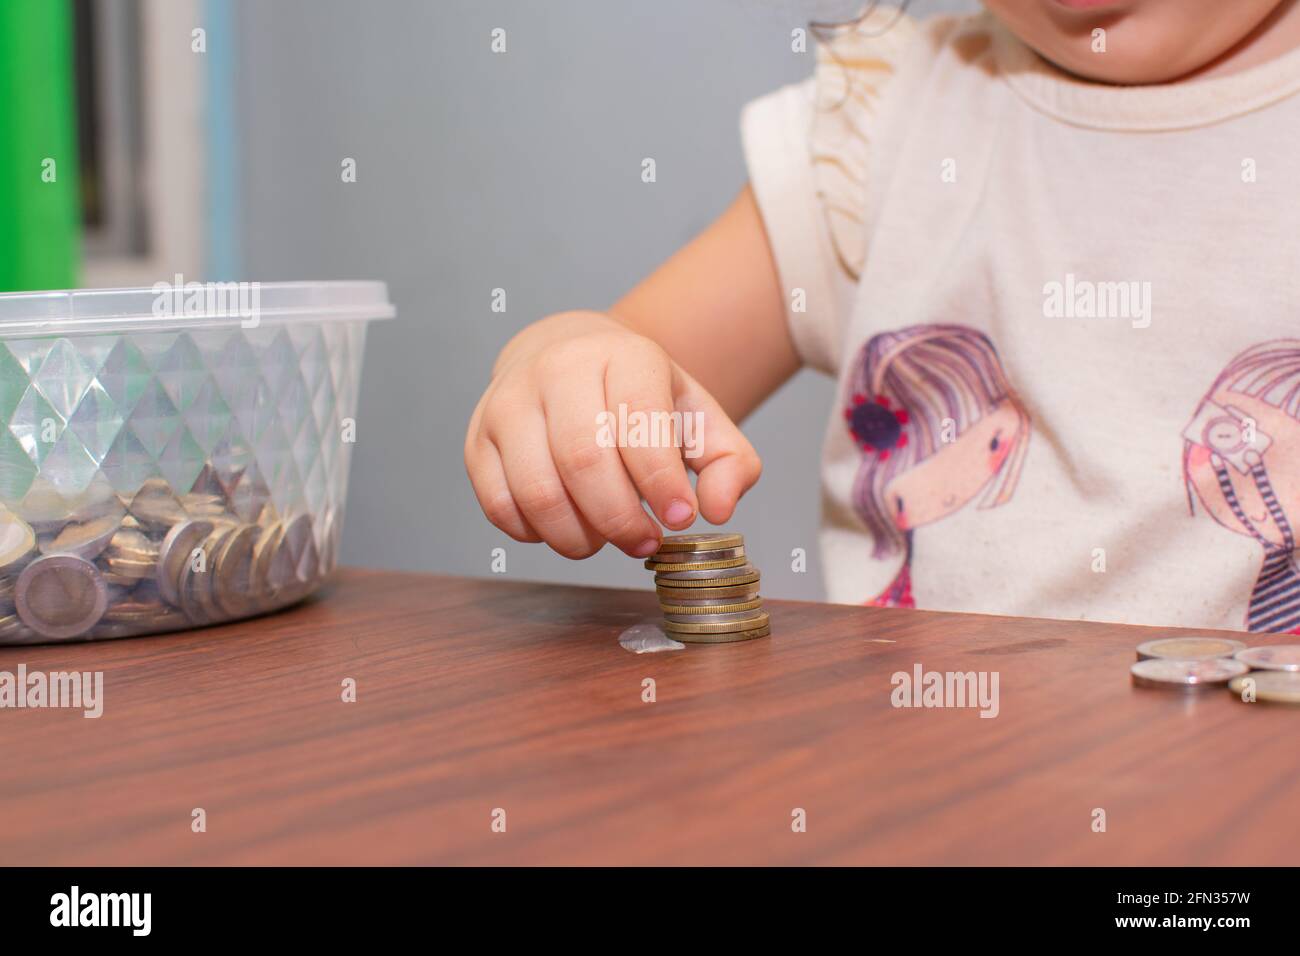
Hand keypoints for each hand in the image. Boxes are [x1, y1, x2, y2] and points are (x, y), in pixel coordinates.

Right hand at [465, 313, 761, 558]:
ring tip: (608, 539)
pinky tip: (568, 527)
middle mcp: (555, 370)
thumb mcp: (699, 418)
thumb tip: (715, 510)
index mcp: (620, 355)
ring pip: (537, 490)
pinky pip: (500, 506)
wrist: (569, 357)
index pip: (636, 420)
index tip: (679, 518)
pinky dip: (538, 534)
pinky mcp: (478, 440)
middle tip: (645, 541)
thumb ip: (728, 464)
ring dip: (579, 536)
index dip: (660, 481)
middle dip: (620, 519)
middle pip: (583, 461)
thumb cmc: (640, 398)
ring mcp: (507, 403)